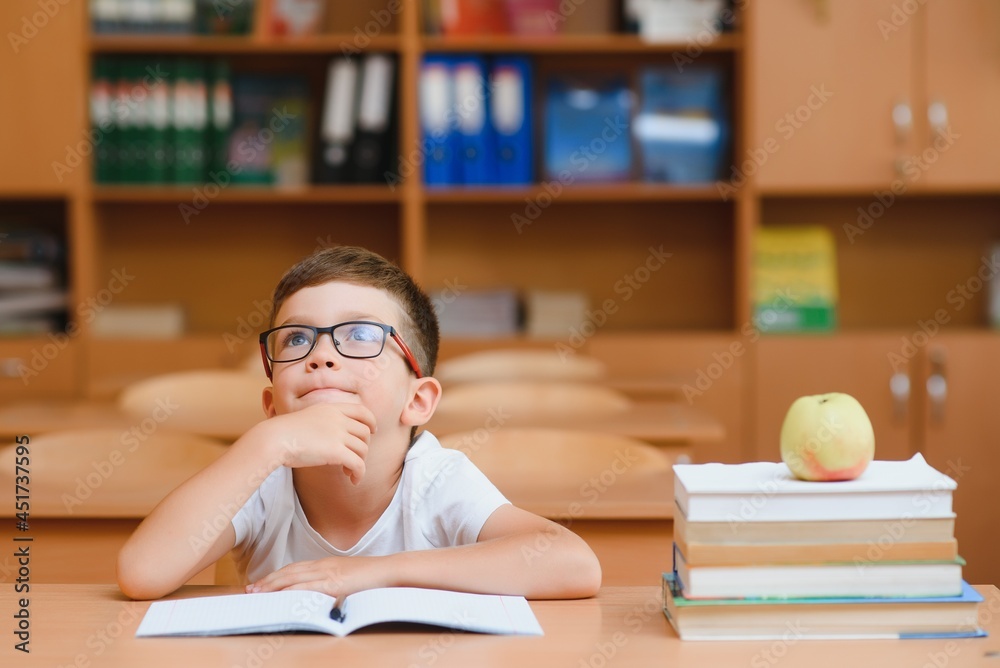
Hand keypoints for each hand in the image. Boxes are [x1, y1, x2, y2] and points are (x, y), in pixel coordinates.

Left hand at [245, 555, 389, 599]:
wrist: (388, 570)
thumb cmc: (371, 575)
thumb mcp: (347, 576)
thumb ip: (332, 581)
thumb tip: (320, 592)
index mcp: (326, 563)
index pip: (295, 568)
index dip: (277, 575)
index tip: (262, 582)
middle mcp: (324, 566)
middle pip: (289, 571)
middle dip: (268, 580)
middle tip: (250, 589)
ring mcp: (328, 574)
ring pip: (294, 578)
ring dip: (273, 585)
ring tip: (257, 593)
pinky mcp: (334, 584)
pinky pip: (308, 587)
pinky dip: (292, 591)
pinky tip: (281, 596)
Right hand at [263, 403, 375, 483]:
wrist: (274, 439)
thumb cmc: (285, 432)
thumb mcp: (309, 418)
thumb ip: (324, 422)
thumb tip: (335, 437)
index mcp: (332, 409)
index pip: (362, 411)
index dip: (371, 421)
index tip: (372, 431)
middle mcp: (338, 419)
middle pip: (365, 433)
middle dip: (364, 447)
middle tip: (354, 458)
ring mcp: (338, 434)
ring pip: (363, 449)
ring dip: (360, 462)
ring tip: (349, 472)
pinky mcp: (337, 451)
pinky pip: (358, 464)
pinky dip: (359, 473)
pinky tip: (353, 480)